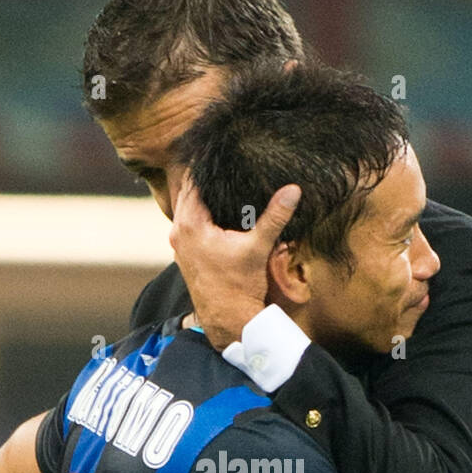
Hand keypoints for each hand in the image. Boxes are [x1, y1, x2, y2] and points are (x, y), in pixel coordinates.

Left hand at [168, 171, 300, 349]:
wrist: (228, 321)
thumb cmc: (239, 286)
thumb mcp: (258, 247)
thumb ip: (274, 216)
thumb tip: (293, 189)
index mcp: (190, 225)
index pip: (193, 181)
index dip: (207, 166)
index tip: (220, 152)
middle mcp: (178, 232)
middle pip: (189, 193)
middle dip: (206, 180)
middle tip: (224, 162)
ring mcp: (179, 245)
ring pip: (188, 209)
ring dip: (204, 198)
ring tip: (224, 181)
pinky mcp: (185, 255)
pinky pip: (190, 224)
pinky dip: (202, 215)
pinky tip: (220, 210)